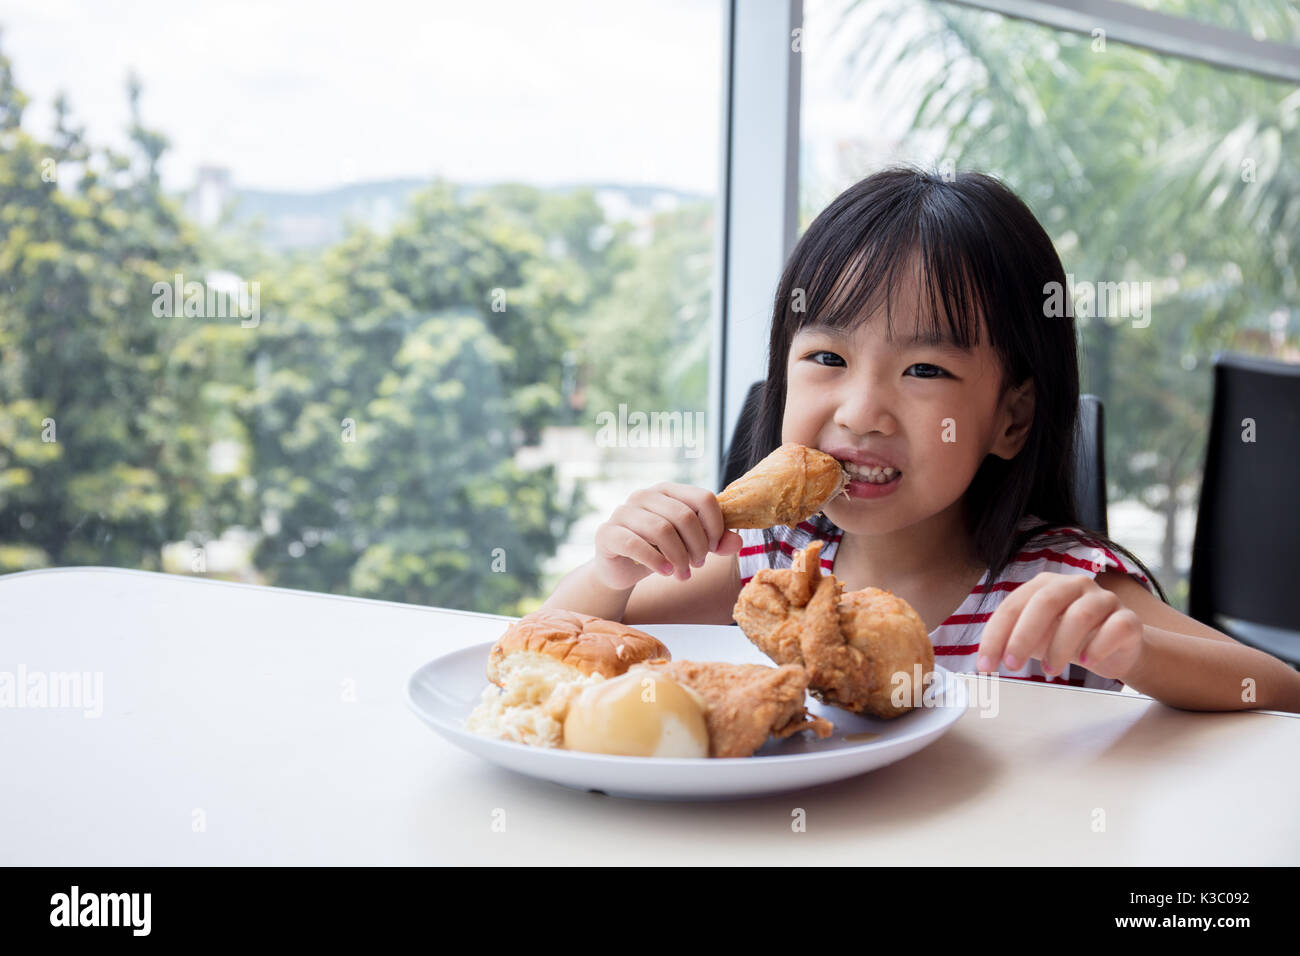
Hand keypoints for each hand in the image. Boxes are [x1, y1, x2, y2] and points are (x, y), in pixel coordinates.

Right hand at [592, 482, 743, 590]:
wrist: (621, 569)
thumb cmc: (658, 551)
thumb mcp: (690, 546)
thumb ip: (715, 542)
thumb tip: (738, 542)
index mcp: (668, 490)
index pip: (703, 498)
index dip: (715, 526)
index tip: (715, 548)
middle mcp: (644, 495)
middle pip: (684, 516)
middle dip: (697, 546)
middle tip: (698, 565)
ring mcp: (623, 512)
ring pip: (661, 530)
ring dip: (679, 557)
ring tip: (683, 574)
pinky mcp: (607, 533)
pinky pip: (636, 544)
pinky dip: (656, 561)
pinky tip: (666, 572)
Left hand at [976, 572, 1145, 680]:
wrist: (1116, 649)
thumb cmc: (1069, 639)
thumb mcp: (1036, 639)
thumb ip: (1013, 641)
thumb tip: (986, 659)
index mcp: (1045, 585)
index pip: (1013, 604)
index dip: (996, 635)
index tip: (985, 664)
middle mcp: (1074, 585)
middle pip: (1045, 602)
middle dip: (1023, 636)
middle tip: (1012, 665)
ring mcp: (1104, 599)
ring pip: (1080, 615)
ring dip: (1060, 646)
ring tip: (1049, 670)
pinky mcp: (1128, 619)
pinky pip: (1115, 627)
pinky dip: (1098, 646)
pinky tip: (1087, 661)